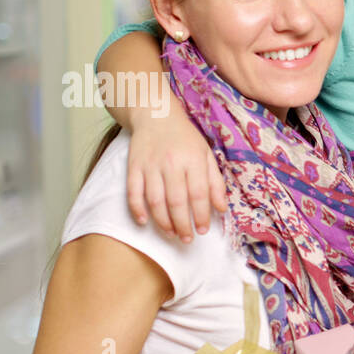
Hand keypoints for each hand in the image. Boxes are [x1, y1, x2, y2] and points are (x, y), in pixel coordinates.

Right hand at [126, 113, 226, 241]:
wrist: (155, 114)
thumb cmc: (185, 138)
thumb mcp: (206, 155)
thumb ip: (215, 182)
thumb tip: (220, 208)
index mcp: (193, 160)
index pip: (198, 194)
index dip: (201, 215)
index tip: (203, 230)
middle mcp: (171, 163)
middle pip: (177, 201)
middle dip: (183, 224)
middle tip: (187, 239)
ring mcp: (150, 165)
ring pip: (155, 200)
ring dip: (163, 221)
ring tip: (171, 234)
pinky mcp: (133, 166)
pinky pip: (133, 192)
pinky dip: (137, 209)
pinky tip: (144, 222)